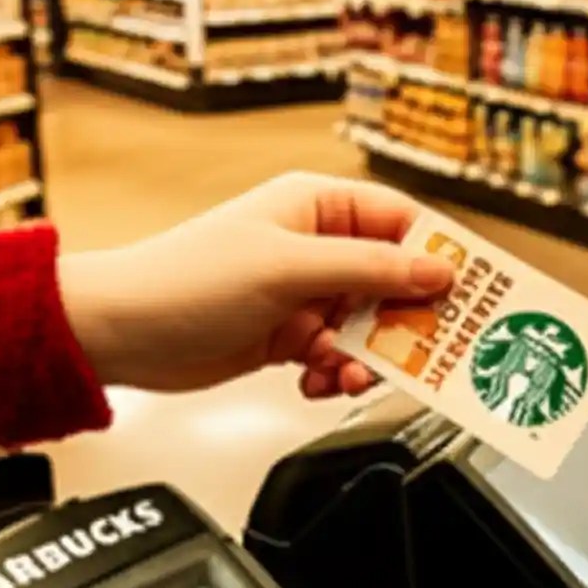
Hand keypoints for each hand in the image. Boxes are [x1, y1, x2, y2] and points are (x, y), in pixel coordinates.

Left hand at [57, 172, 454, 397]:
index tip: (468, 296)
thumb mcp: (288, 268)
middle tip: (421, 353)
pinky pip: (337, 355)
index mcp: (319, 207)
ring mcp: (304, 293)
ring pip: (369, 327)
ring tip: (347, 374)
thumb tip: (436, 270)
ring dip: (366, 357)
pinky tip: (317, 380)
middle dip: (403, 322)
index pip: (403, 225)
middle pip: (393, 283)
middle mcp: (317, 246)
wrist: (119, 334)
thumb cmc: (185, 279)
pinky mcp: (289, 334)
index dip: (438, 259)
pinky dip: (335, 373)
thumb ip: (369, 270)